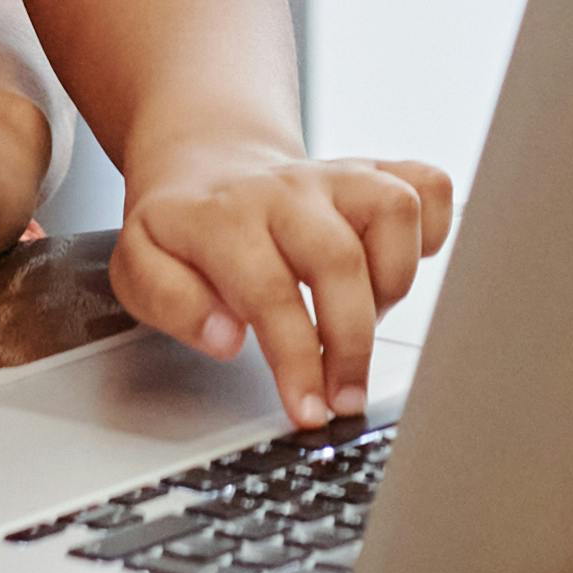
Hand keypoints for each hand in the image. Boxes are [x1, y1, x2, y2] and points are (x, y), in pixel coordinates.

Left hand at [106, 146, 453, 420]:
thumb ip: (172, 304)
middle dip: (352, 343)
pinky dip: (432, 231)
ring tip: (361, 319)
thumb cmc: (181, 230)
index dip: (297, 358)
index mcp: (224, 216)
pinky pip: (427, 186)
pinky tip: (395, 267)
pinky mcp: (376, 170)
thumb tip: (228, 337)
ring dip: (392, 283)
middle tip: (345, 398)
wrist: (207, 161)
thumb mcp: (140, 268)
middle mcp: (287, 189)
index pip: (269, 290)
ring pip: (395, 210)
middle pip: (340, 259)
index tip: (309, 410)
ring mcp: (337, 175)